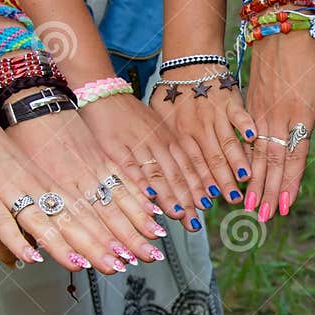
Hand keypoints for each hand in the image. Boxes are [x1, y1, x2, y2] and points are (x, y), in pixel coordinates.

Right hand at [0, 110, 164, 271]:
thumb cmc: (3, 144)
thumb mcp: (42, 167)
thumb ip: (60, 195)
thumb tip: (76, 221)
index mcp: (61, 179)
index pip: (96, 209)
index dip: (117, 230)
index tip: (136, 249)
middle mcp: (45, 185)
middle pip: (82, 217)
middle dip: (106, 243)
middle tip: (128, 262)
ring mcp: (17, 190)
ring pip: (50, 220)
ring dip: (70, 244)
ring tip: (88, 265)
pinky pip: (5, 221)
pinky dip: (18, 240)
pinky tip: (33, 257)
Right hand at [80, 92, 203, 230]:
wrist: (107, 93)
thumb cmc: (133, 116)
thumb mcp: (158, 130)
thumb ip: (169, 153)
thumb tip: (182, 180)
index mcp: (170, 138)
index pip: (189, 166)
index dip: (199, 186)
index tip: (208, 205)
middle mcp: (159, 142)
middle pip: (177, 174)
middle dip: (188, 199)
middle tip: (196, 221)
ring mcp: (139, 144)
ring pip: (159, 173)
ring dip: (170, 196)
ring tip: (179, 215)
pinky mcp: (116, 147)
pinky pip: (131, 167)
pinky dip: (141, 182)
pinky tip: (149, 198)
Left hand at [149, 64, 254, 216]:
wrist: (187, 64)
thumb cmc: (172, 98)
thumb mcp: (159, 123)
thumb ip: (161, 149)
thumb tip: (156, 179)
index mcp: (179, 135)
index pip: (189, 166)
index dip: (197, 186)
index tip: (204, 204)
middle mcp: (197, 127)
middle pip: (210, 158)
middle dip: (222, 181)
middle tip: (232, 200)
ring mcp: (215, 114)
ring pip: (226, 141)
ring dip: (236, 161)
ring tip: (246, 179)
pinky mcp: (230, 101)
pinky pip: (239, 114)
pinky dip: (246, 124)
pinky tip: (253, 137)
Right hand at [244, 31, 314, 220]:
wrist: (279, 23)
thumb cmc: (311, 50)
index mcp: (301, 114)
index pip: (295, 157)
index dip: (289, 184)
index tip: (285, 207)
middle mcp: (278, 118)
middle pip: (272, 163)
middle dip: (267, 192)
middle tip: (263, 218)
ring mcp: (260, 112)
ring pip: (256, 155)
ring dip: (253, 182)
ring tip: (248, 206)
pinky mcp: (248, 104)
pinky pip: (246, 139)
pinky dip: (244, 160)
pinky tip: (241, 175)